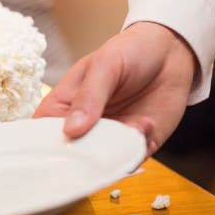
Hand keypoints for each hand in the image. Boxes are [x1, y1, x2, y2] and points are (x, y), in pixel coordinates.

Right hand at [34, 22, 196, 153]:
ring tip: (136, 124)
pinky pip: (131, 160)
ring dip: (117, 152)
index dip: (45, 148)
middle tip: (102, 146)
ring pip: (102, 163)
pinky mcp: (135, 144)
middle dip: (84, 159)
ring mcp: (108, 139)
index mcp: (61, 107)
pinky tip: (146, 123)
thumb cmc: (128, 51)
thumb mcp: (104, 65)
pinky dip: (138, 149)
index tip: (58, 152)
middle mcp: (82, 128)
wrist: (171, 51)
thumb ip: (89, 97)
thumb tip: (71, 130)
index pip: (43, 134)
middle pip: (71, 156)